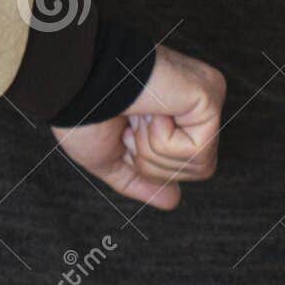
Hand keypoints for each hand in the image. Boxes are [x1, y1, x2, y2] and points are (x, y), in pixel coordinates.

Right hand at [52, 45, 224, 209]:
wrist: (75, 84)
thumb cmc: (82, 111)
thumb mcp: (106, 155)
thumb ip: (138, 179)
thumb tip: (173, 200)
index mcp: (174, 109)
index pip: (186, 163)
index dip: (148, 162)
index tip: (124, 130)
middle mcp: (196, 100)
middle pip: (198, 169)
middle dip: (152, 160)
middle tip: (130, 123)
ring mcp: (207, 95)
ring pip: (200, 164)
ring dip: (154, 150)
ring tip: (137, 115)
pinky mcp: (209, 96)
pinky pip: (198, 151)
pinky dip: (162, 141)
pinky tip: (149, 110)